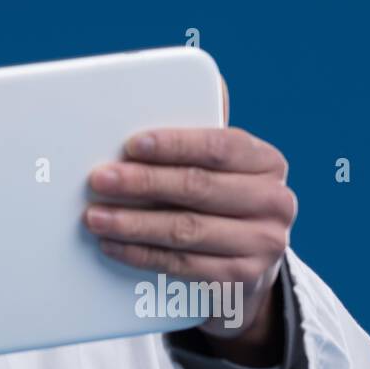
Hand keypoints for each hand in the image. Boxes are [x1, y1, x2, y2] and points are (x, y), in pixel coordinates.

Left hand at [82, 84, 296, 362]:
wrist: (250, 259)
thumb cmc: (220, 197)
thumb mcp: (218, 165)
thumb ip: (192, 137)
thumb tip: (151, 91)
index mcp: (266, 161)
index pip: (218, 146)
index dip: (174, 144)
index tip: (132, 144)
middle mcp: (273, 200)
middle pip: (198, 188)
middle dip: (142, 183)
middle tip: (99, 180)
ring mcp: (264, 242)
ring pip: (186, 230)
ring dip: (133, 223)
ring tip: (95, 217)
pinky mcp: (243, 278)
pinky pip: (183, 265)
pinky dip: (142, 254)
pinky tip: (113, 244)